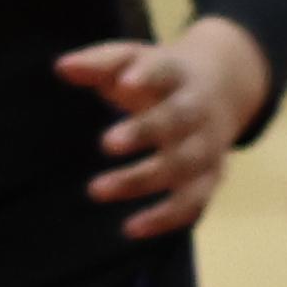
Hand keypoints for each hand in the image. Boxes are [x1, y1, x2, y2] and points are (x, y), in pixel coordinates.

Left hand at [55, 15, 269, 240]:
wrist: (223, 88)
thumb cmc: (159, 77)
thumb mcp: (134, 59)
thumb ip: (100, 63)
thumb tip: (62, 68)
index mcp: (179, 76)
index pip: (166, 72)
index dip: (149, 77)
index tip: (124, 84)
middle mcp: (198, 111)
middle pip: (178, 119)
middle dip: (147, 131)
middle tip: (106, 142)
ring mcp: (208, 145)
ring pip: (183, 165)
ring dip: (143, 179)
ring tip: (97, 189)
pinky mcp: (211, 176)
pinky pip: (194, 201)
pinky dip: (167, 217)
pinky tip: (131, 228)